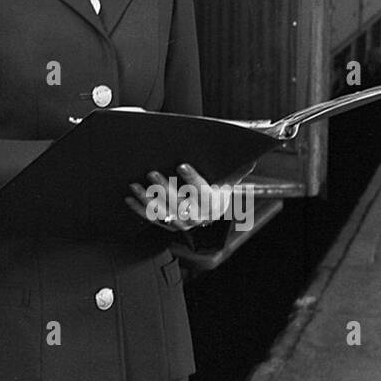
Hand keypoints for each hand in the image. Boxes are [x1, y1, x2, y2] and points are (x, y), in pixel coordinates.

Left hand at [124, 161, 253, 233]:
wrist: (210, 209)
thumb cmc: (218, 186)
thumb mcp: (230, 178)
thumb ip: (237, 168)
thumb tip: (251, 156)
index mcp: (215, 204)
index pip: (204, 193)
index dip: (193, 179)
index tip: (182, 164)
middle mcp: (198, 217)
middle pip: (180, 204)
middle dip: (165, 188)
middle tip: (152, 172)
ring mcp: (181, 223)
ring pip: (163, 212)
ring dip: (148, 199)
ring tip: (135, 185)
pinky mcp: (167, 224)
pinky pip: (152, 218)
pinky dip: (139, 209)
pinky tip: (129, 197)